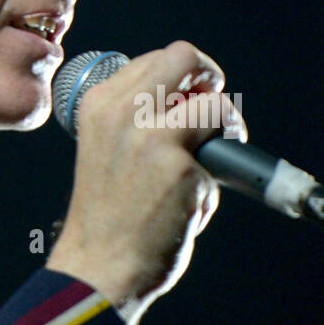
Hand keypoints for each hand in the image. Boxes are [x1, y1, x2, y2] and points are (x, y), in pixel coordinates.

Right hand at [46, 41, 246, 324]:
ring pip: (216, 104)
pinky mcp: (182, 168)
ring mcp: (154, 137)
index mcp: (100, 103)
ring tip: (213, 162)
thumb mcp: (107, 146)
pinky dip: (214, 183)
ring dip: (226, 129)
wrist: (97, 267)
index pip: (158, 58)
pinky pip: (223, 158)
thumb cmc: (107, 215)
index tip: (189, 102)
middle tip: (215, 116)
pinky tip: (189, 205)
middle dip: (212, 81)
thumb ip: (139, 118)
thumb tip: (193, 100)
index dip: (184, 78)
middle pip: (187, 57)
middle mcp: (124, 111)